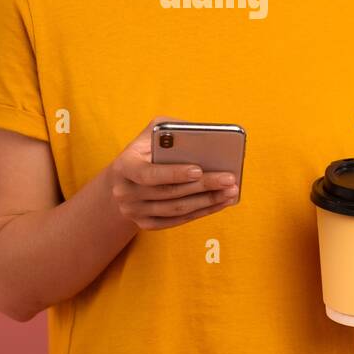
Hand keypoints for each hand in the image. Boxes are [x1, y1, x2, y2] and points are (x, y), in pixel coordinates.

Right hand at [108, 115, 239, 231]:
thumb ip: (172, 129)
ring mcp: (134, 212)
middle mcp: (125, 192)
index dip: (174, 173)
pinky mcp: (146, 224)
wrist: (122, 180)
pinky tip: (220, 202)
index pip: (149, 174)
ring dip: (207, 201)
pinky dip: (201, 212)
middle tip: (229, 178)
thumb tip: (203, 135)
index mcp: (124, 166)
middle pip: (169, 193)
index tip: (199, 169)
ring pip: (177, 209)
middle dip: (203, 186)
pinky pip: (177, 221)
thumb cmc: (145, 150)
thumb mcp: (150, 133)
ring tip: (231, 191)